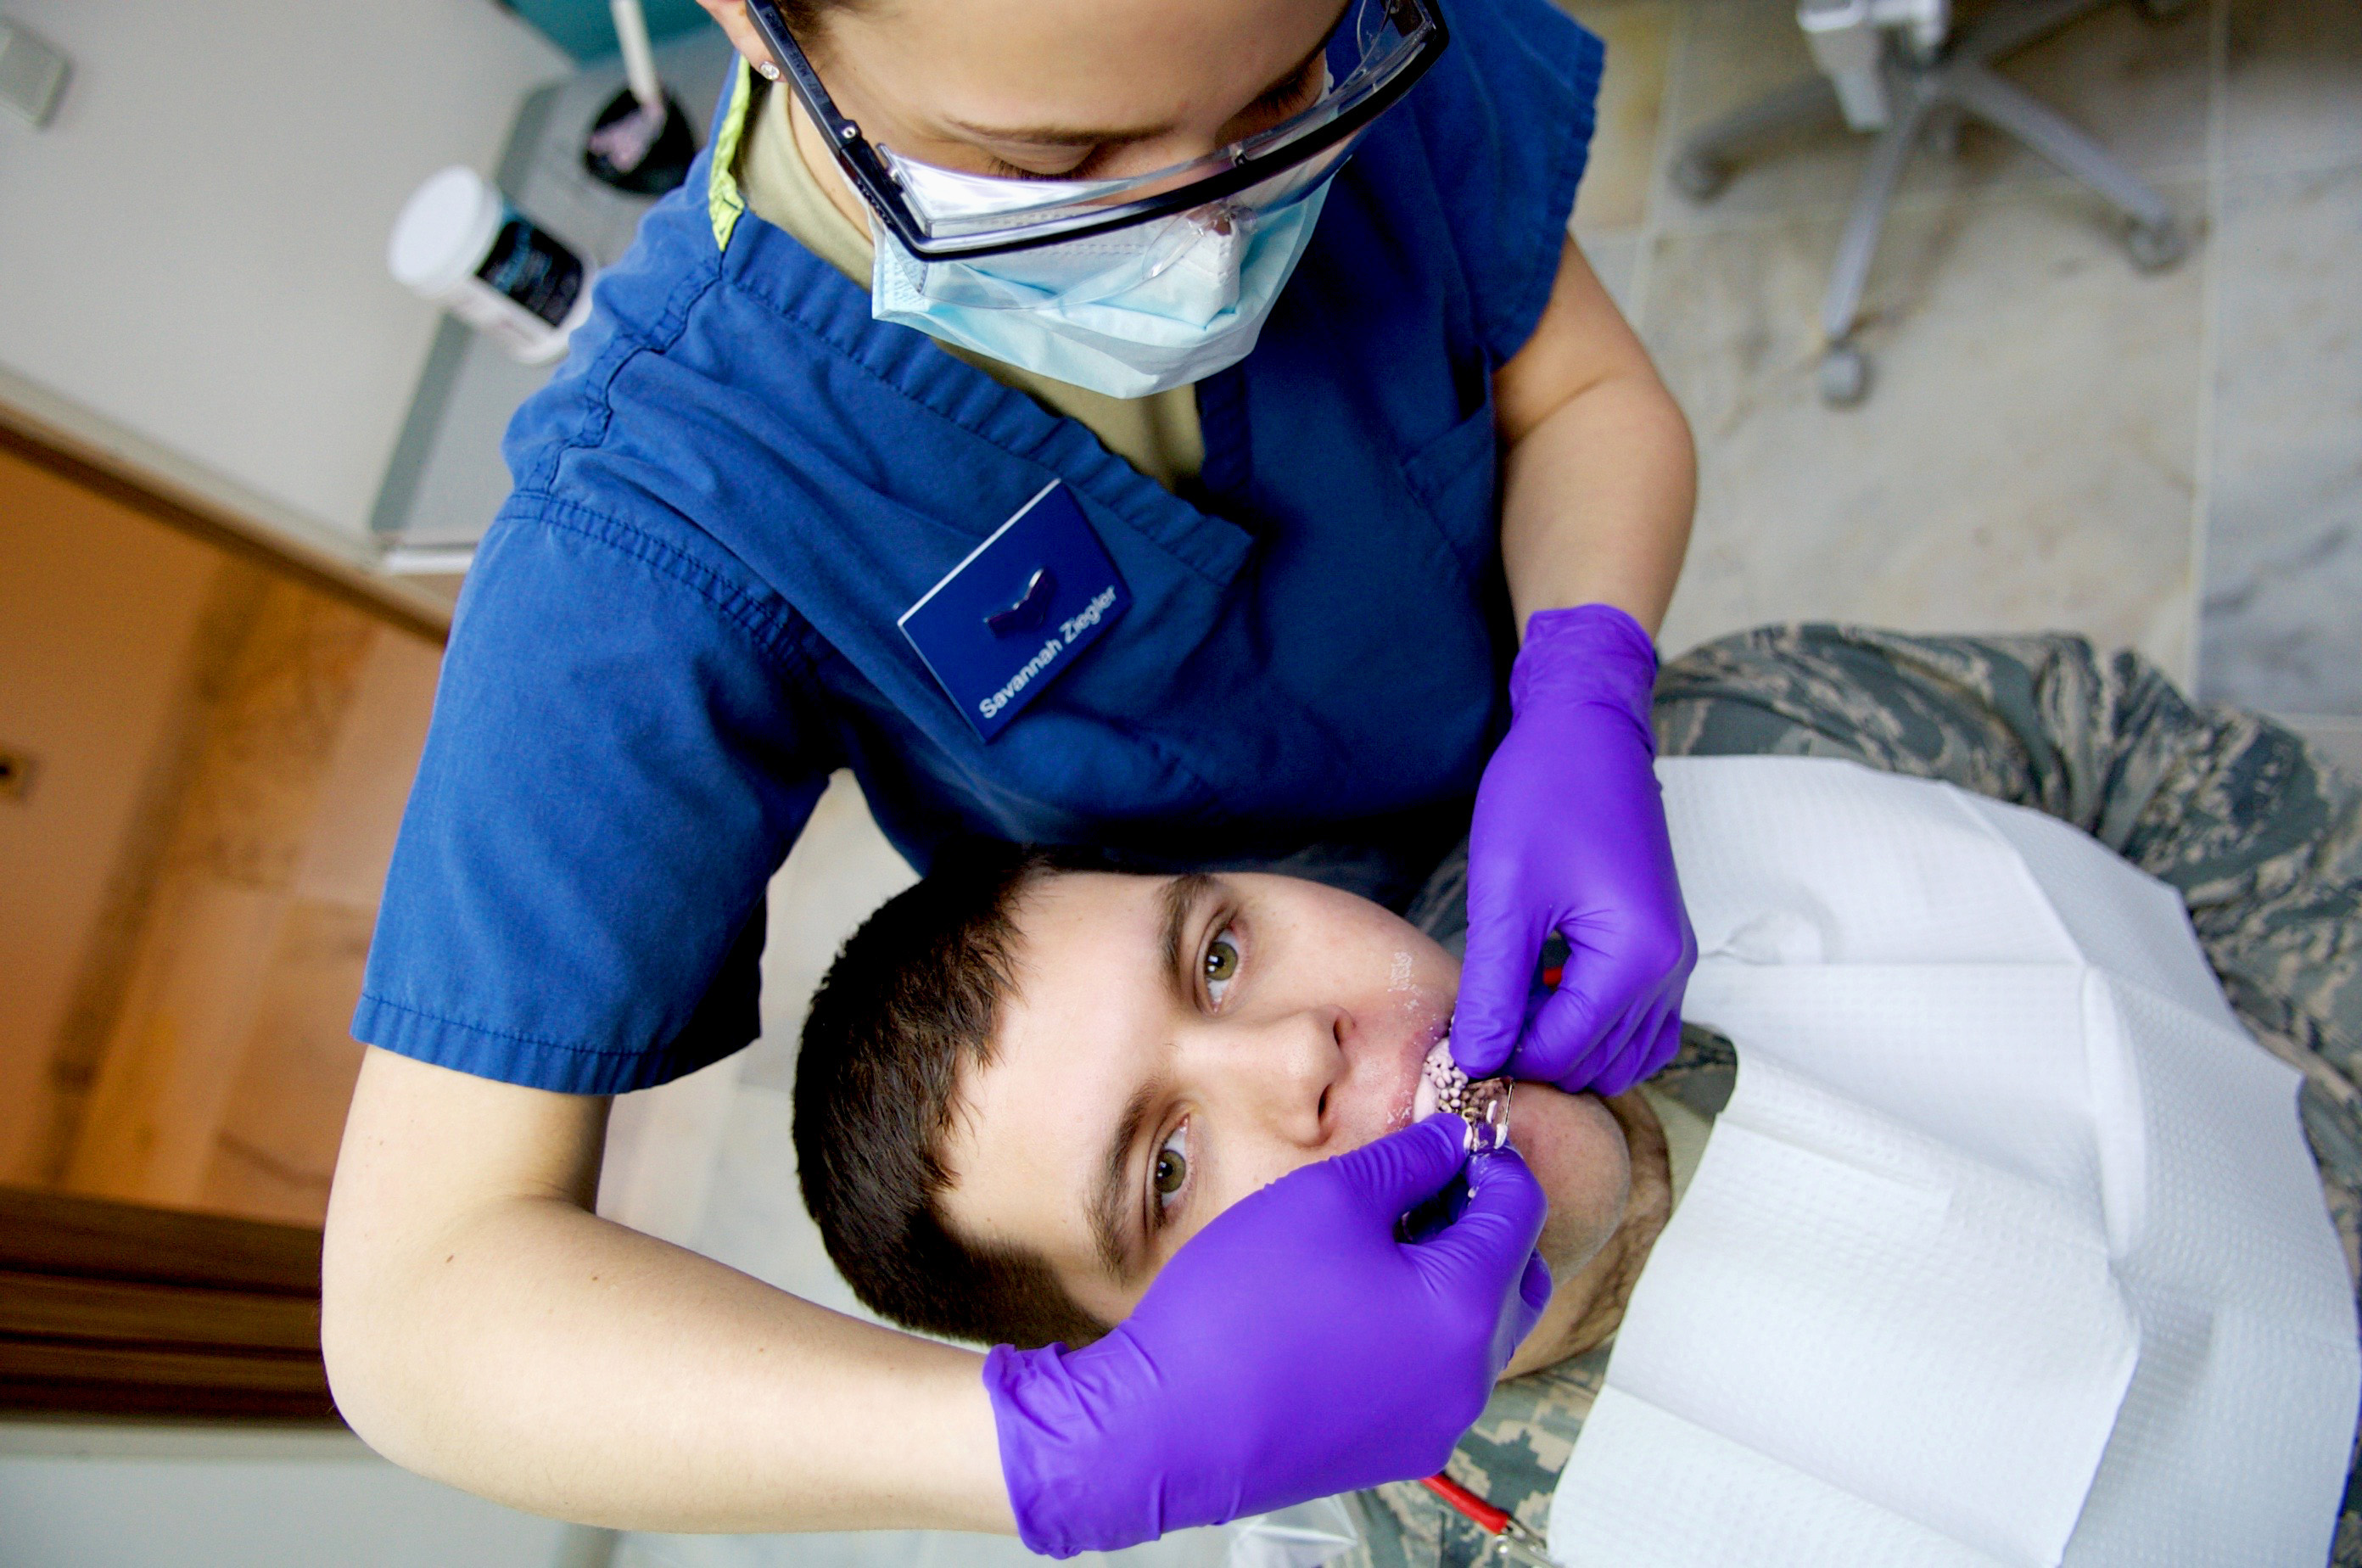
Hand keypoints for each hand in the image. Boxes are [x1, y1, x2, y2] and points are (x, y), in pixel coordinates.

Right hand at [984, 1116, 1550, 1556]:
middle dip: (1485, 1221)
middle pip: (1517, 1275)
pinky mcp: (1400, 1449)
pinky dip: (1423, 1326)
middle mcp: (1470, 1377)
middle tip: (1424, 1183)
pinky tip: (1359, 1298)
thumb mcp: (1328, 1197)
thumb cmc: (1241, 1309)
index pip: (1521, 1210)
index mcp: (1466, 1307)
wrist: (1167, 1426)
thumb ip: (1408, 1160)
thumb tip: (1450, 1143)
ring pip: (1479, 1329)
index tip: (1453, 1137)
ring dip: (1453, 1274)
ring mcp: (1438, 1422)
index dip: (1492, 1159)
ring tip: (1381, 1239)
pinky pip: (1440, 1374)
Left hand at [1452, 604, 1694, 1096]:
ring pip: (1623, 1051)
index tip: (1451, 1049)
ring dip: (1563, 1045)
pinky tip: (1540, 992)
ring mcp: (1673, 960)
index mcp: (1637, 958)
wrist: (1589, 729)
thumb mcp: (1507, 896)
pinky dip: (1593, 1026)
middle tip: (1472, 1026)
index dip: (1503, 1059)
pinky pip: (1638, 1021)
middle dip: (1533, 1055)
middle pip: (1596, 1061)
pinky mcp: (1663, 946)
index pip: (1565, 1051)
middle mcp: (1669, 969)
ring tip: (1503, 1006)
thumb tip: (1475, 1059)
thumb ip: (1494, 987)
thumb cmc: (1546, 794)